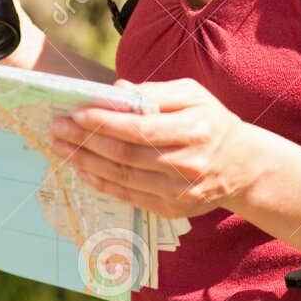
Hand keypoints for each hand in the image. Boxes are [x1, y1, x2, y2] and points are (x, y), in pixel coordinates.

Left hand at [50, 77, 258, 216]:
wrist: (243, 166)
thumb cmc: (212, 123)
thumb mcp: (194, 95)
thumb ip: (155, 91)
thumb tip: (116, 91)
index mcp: (194, 130)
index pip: (140, 128)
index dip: (104, 122)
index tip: (76, 113)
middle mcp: (188, 164)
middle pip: (126, 155)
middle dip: (86, 140)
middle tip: (58, 128)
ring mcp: (180, 191)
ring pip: (123, 178)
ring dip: (87, 162)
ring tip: (62, 147)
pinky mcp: (173, 209)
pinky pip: (129, 196)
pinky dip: (102, 183)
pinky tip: (83, 169)